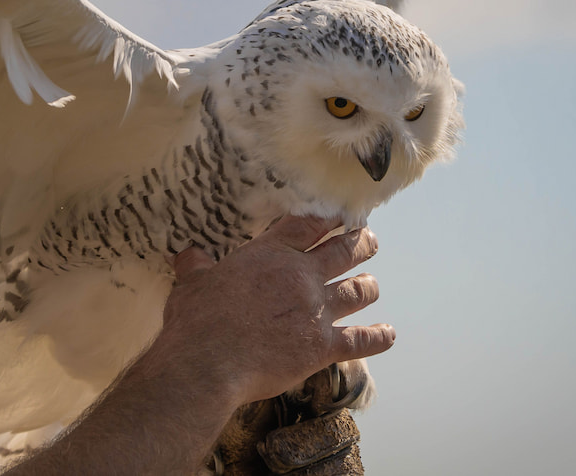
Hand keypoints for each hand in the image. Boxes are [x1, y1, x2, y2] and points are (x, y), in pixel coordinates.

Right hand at [156, 216, 394, 406]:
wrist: (209, 363)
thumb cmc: (197, 321)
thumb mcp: (191, 285)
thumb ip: (195, 267)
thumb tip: (187, 255)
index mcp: (270, 255)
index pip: (307, 225)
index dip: (327, 217)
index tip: (339, 213)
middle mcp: (301, 276)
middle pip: (343, 251)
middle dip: (360, 243)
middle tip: (368, 239)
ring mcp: (316, 311)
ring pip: (357, 291)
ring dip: (368, 286)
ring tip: (372, 284)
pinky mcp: (323, 347)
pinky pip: (362, 340)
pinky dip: (378, 337)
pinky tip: (388, 334)